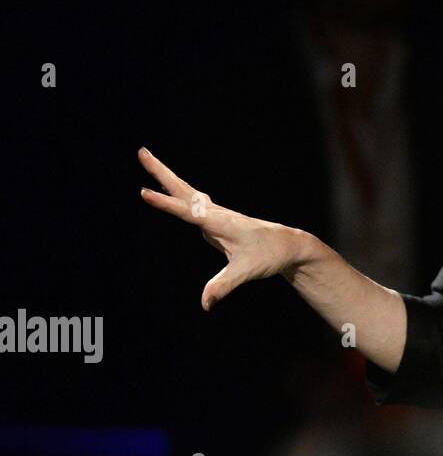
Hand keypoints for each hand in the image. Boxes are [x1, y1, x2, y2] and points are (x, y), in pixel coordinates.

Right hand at [137, 146, 307, 310]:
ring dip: (166, 176)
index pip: (188, 212)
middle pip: (184, 190)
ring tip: (147, 158)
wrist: (288, 245)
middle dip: (161, 172)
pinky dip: (175, 191)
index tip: (143, 192)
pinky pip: (189, 202)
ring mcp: (215, 214)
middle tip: (141, 152)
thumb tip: (204, 304)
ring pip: (186, 192)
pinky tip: (167, 187)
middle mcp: (217, 213)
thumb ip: (223, 286)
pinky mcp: (214, 220)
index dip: (165, 204)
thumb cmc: (270, 256)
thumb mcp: (247, 272)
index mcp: (221, 222)